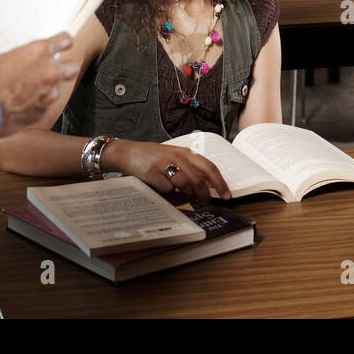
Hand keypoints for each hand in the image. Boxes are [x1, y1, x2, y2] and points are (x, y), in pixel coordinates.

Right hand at [0, 34, 77, 137]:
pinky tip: (20, 107)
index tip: (63, 44)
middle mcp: (48, 73)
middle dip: (66, 69)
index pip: (64, 41)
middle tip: (56, 70)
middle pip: (71, 68)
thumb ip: (5, 58)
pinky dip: (34, 108)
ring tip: (29, 93)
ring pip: (56, 92)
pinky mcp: (40, 115)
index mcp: (38, 52)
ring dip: (46, 92)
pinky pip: (42, 109)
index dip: (63, 42)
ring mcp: (47, 96)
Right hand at [107, 140, 231, 200]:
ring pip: (185, 184)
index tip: (227, 194)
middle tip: (205, 202)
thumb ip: (190, 167)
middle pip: (198, 179)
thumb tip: (208, 184)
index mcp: (184, 152)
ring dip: (187, 194)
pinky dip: (168, 192)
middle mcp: (176, 156)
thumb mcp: (173, 156)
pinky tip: (162, 187)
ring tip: (184, 196)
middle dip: (204, 194)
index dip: (220, 182)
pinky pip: (167, 188)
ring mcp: (164, 164)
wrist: (127, 153)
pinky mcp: (152, 173)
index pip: (209, 167)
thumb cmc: (152, 156)